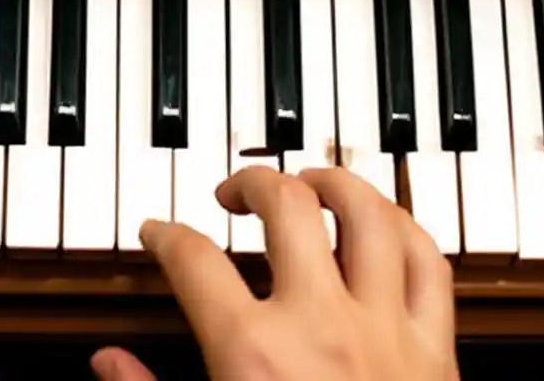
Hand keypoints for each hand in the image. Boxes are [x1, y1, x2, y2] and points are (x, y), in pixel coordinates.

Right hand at [0, 165, 457, 380]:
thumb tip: (108, 365)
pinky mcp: (435, 353)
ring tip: (310, 181)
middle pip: (286, 206)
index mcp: (252, 354)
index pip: (193, 259)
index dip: (166, 234)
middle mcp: (320, 326)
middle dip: (251, 181)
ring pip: (370, 215)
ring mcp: (384, 332)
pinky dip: (404, 230)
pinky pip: (429, 264)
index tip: (160, 232)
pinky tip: (383, 225)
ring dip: (335, 183)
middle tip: (234, 191)